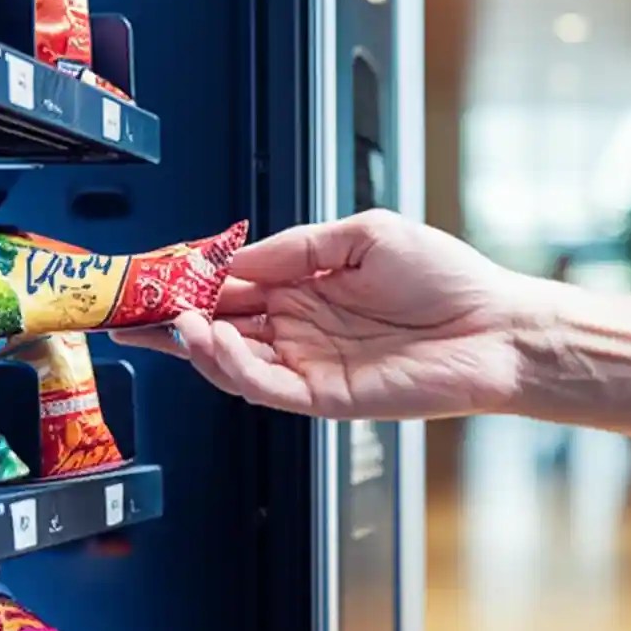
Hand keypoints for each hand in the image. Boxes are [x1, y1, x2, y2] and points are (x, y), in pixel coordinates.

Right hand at [112, 210, 528, 419]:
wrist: (497, 327)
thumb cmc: (447, 278)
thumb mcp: (366, 234)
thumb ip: (298, 246)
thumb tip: (237, 257)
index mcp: (308, 286)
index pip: (233, 285)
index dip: (192, 280)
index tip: (155, 271)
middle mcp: (302, 326)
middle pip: (222, 325)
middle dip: (174, 317)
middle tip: (133, 306)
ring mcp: (311, 364)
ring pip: (234, 361)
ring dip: (197, 344)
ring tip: (174, 322)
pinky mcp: (327, 397)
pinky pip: (266, 387)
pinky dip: (233, 367)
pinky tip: (214, 341)